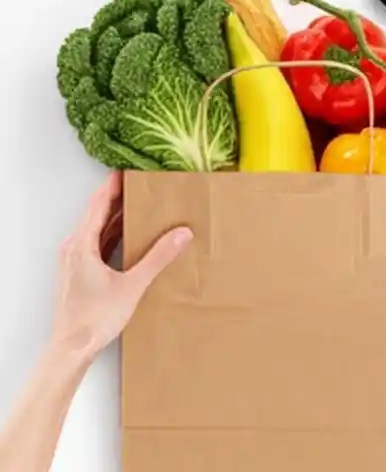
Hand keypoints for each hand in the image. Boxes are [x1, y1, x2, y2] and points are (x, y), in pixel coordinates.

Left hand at [49, 171, 192, 363]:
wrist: (72, 347)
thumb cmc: (94, 318)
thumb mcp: (133, 285)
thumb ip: (158, 257)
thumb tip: (180, 234)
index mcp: (81, 245)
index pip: (98, 205)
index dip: (112, 186)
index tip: (126, 171)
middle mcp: (74, 249)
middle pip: (96, 214)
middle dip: (118, 198)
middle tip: (139, 184)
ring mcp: (75, 261)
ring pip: (97, 230)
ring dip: (116, 217)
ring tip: (139, 206)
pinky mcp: (79, 273)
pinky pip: (97, 245)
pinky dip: (113, 235)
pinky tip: (130, 237)